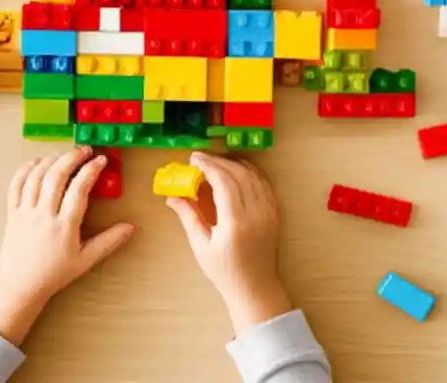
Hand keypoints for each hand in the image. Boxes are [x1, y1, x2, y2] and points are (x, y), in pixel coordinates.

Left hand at [0, 148, 134, 345]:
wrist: (20, 285)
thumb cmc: (53, 274)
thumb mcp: (85, 260)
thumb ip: (108, 242)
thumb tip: (130, 228)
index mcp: (64, 226)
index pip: (79, 189)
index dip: (91, 171)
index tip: (101, 161)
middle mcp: (44, 215)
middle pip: (57, 176)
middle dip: (72, 157)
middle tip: (85, 150)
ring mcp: (26, 212)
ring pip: (37, 177)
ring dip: (51, 160)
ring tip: (64, 154)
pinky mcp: (12, 213)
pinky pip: (16, 185)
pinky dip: (26, 169)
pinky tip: (37, 162)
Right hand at [166, 152, 292, 335]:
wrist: (255, 288)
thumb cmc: (225, 272)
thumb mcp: (201, 246)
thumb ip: (188, 217)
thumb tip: (172, 196)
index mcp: (236, 222)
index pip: (223, 181)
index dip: (208, 166)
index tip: (193, 159)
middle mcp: (256, 212)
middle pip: (238, 173)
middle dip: (218, 162)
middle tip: (200, 159)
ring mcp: (268, 211)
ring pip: (253, 175)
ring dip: (233, 164)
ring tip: (215, 163)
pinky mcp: (274, 212)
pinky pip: (263, 183)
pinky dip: (249, 172)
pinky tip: (236, 171)